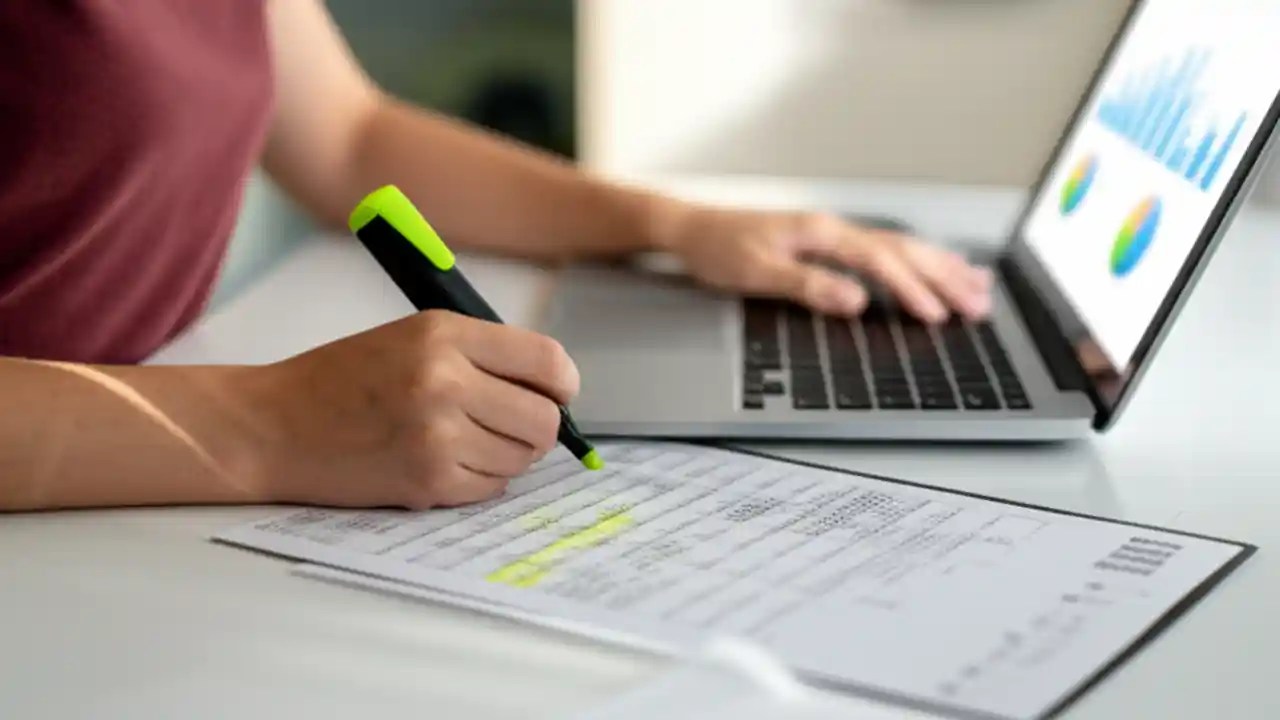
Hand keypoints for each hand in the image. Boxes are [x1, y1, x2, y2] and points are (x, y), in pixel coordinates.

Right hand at [247, 311, 578, 509]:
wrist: (272, 426)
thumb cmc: (342, 380)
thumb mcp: (412, 337)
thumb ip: (482, 354)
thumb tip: (554, 387)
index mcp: (444, 334)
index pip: (547, 361)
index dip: (562, 383)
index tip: (558, 392)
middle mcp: (445, 382)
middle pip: (544, 419)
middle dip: (537, 426)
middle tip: (510, 424)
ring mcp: (437, 436)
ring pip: (521, 458)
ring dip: (505, 455)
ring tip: (463, 440)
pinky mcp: (427, 482)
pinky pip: (490, 488)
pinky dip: (477, 480)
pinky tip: (441, 461)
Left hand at [660, 205, 992, 321]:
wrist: (690, 228)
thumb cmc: (718, 250)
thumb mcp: (757, 273)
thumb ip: (808, 286)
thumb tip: (856, 300)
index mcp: (820, 233)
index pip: (879, 262)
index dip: (911, 290)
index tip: (936, 316)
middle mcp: (833, 228)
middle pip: (903, 250)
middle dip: (944, 278)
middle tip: (980, 305)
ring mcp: (833, 233)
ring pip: (900, 247)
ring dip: (940, 267)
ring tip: (978, 287)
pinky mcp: (828, 241)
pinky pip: (884, 249)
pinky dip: (916, 261)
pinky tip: (932, 269)